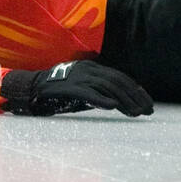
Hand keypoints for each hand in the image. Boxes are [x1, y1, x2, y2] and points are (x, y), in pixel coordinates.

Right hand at [0, 60, 153, 116]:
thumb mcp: (83, 91)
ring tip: (135, 113)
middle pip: (118, 81)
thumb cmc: (59, 94)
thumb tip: (120, 102)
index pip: (120, 77)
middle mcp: (88, 69)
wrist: (32, 89)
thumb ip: (99, 93)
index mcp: (93, 68)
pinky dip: (101, 99)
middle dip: (136, 96)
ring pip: (107, 86)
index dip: (136, 90)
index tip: (148, 104)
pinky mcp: (68, 87)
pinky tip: (113, 106)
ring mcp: (79, 76)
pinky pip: (88, 93)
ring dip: (124, 100)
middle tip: (148, 111)